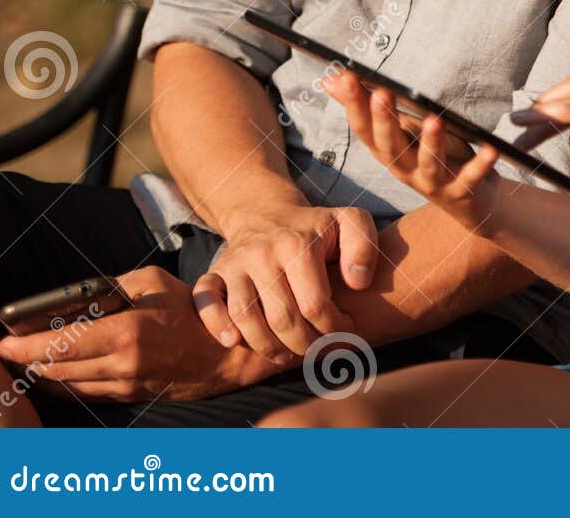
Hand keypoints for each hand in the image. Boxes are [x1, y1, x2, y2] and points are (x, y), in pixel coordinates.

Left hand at [0, 267, 282, 402]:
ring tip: (30, 362)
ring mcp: (126, 384)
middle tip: (10, 352)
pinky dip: (66, 386)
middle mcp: (122, 363)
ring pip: (69, 384)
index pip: (61, 343)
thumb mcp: (156, 283)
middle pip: (57, 368)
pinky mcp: (132, 395)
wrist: (228, 354)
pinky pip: (88, 394)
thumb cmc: (196, 312)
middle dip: (28, 361)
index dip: (27, 346)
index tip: (6, 342)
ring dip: (45, 374)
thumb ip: (115, 286)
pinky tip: (57, 377)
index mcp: (126, 332)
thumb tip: (81, 294)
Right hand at [193, 199, 378, 362]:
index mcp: (298, 244)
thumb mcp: (350, 223)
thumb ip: (364, 247)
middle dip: (304, 343)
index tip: (344, 331)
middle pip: (282, 318)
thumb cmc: (316, 228)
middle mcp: (262, 253)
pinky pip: (205, 302)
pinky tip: (234, 341)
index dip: (332, 327)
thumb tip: (358, 282)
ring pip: (245, 318)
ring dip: (268, 346)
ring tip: (287, 353)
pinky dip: (216, 325)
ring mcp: (235, 264)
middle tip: (317, 349)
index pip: (315, 304)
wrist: (268, 215)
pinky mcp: (214, 273)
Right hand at [320, 69, 501, 232]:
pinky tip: (491, 150)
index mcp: (389, 153)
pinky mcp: (462, 192)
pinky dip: (481, 166)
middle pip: (391, 147)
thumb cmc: (432, 158)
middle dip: (384, 121)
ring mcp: (434, 183)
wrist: (471, 202)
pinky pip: (471, 178)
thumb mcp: (402, 131)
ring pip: (429, 164)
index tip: (347, 77)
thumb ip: (372, 109)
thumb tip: (331, 80)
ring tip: (435, 120)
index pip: (364, 130)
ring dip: (431, 143)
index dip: (354, 106)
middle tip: (382, 94)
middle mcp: (405, 170)